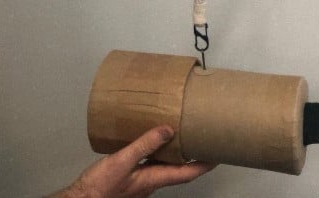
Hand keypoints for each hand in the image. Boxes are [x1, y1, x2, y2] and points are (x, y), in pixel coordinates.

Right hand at [52, 126, 214, 197]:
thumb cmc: (101, 187)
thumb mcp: (123, 161)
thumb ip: (144, 145)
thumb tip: (167, 131)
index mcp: (154, 178)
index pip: (188, 173)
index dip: (204, 164)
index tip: (218, 155)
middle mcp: (151, 181)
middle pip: (179, 170)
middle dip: (193, 158)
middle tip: (203, 143)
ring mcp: (142, 181)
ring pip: (165, 166)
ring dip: (176, 155)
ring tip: (181, 139)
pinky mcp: (131, 177)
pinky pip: (151, 164)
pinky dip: (156, 153)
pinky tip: (150, 144)